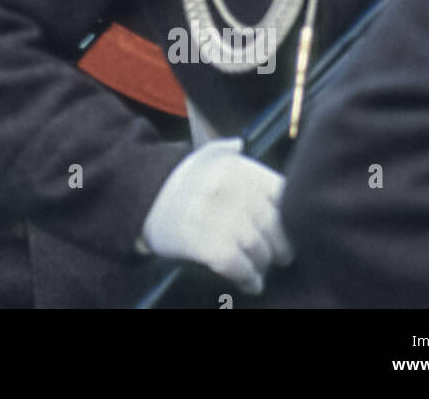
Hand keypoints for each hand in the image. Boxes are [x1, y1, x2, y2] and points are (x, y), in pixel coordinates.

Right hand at [140, 137, 292, 294]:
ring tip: (258, 268)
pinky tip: (250, 283)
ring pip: (260, 250)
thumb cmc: (178, 182)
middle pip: (275, 226)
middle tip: (278, 255)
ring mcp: (220, 218)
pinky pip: (241, 268)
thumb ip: (227, 150)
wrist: (139, 200)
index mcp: (236, 168)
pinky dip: (249, 279)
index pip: (282, 194)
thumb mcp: (202, 157)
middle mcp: (231, 190)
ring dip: (262, 264)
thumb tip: (240, 145)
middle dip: (280, 246)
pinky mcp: (209, 246)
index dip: (289, 215)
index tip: (285, 227)